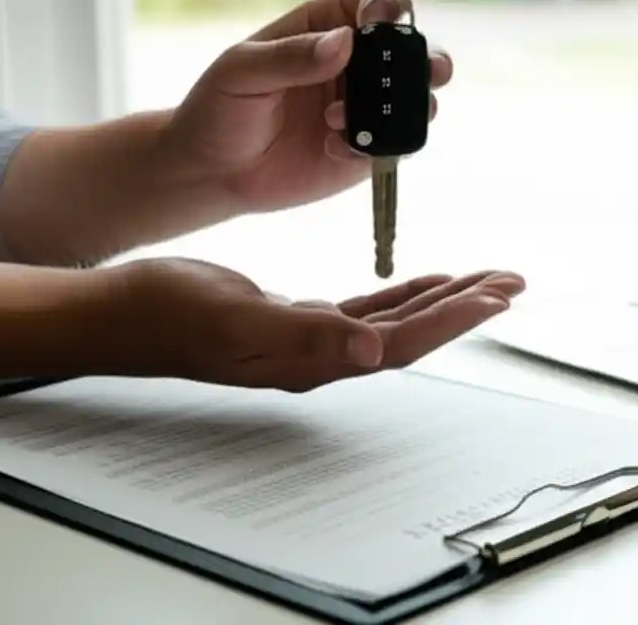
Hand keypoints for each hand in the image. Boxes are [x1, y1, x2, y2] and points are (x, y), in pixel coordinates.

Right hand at [110, 258, 523, 390]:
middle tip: (512, 282)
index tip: (496, 297)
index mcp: (316, 359)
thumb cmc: (170, 314)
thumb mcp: (237, 318)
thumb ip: (306, 334)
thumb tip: (372, 350)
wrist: (125, 313)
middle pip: (413, 333)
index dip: (452, 321)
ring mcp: (313, 340)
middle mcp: (324, 355)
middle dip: (466, 307)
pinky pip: (368, 308)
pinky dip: (403, 292)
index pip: (402, 342)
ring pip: (397, 318)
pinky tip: (426, 278)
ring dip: (443, 298)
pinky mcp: (299, 319)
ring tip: (487, 279)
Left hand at [162, 0, 450, 213]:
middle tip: (430, 72)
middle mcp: (358, 65)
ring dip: (410, 107)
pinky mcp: (369, 151)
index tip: (380, 24)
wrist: (213, 173)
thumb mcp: (241, 73)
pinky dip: (378, 146)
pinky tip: (333, 148)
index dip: (389, 4)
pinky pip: (397, 145)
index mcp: (328, 27)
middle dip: (428, 58)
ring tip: (362, 120)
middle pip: (413, 48)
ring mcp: (367, 109)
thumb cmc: (219, 109)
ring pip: (418, 98)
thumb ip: (291, 56)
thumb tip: (345, 42)